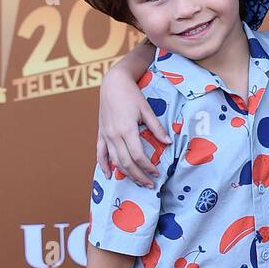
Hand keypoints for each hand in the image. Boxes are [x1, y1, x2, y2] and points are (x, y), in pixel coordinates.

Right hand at [98, 48, 167, 188]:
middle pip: (126, 163)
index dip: (148, 167)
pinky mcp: (101, 133)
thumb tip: (168, 143)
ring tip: (137, 181)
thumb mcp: (147, 110)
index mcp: (127, 130)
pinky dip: (103, 165)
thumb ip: (156, 128)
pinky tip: (109, 175)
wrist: (113, 83)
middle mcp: (114, 135)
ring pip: (114, 161)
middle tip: (149, 184)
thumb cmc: (131, 94)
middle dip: (139, 176)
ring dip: (126, 174)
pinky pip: (100, 153)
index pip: (138, 156)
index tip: (157, 173)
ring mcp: (106, 135)